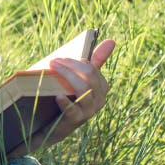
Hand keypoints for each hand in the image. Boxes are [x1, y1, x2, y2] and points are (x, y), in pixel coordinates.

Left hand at [9, 39, 114, 156]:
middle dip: (70, 67)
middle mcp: (99, 99)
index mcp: (101, 86)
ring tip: (53, 71)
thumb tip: (111, 40)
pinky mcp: (76, 121)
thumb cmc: (68, 94)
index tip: (60, 59)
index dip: (75, 62)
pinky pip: (74, 111)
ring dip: (66, 78)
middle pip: (88, 77)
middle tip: (53, 62)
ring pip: (84, 90)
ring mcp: (89, 111)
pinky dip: (66, 102)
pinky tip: (58, 96)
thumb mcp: (80, 76)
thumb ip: (95, 60)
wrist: (53, 123)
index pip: (92, 68)